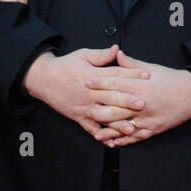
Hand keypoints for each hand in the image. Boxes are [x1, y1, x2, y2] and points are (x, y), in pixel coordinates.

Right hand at [23, 45, 147, 142]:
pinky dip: (101, 135)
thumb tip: (117, 49)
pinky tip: (112, 141)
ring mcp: (84, 106)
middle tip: (143, 104)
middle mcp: (89, 92)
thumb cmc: (65, 66)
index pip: (115, 74)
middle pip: (111, 97)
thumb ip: (101, 55)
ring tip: (131, 127)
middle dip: (128, 101)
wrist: (43, 79)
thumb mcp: (82, 55)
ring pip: (103, 116)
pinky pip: (90, 128)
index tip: (147, 75)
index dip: (132, 74)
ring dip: (117, 123)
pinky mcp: (78, 116)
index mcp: (91, 75)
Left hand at [88, 50, 190, 145]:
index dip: (100, 83)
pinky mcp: (154, 129)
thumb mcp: (153, 68)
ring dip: (108, 130)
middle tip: (85, 109)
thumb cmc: (172, 80)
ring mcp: (148, 119)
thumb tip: (117, 55)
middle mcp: (143, 104)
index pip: (116, 84)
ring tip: (95, 132)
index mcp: (142, 86)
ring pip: (124, 126)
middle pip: (116, 107)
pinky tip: (113, 142)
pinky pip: (135, 137)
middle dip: (99, 109)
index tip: (87, 82)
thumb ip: (132, 64)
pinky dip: (123, 141)